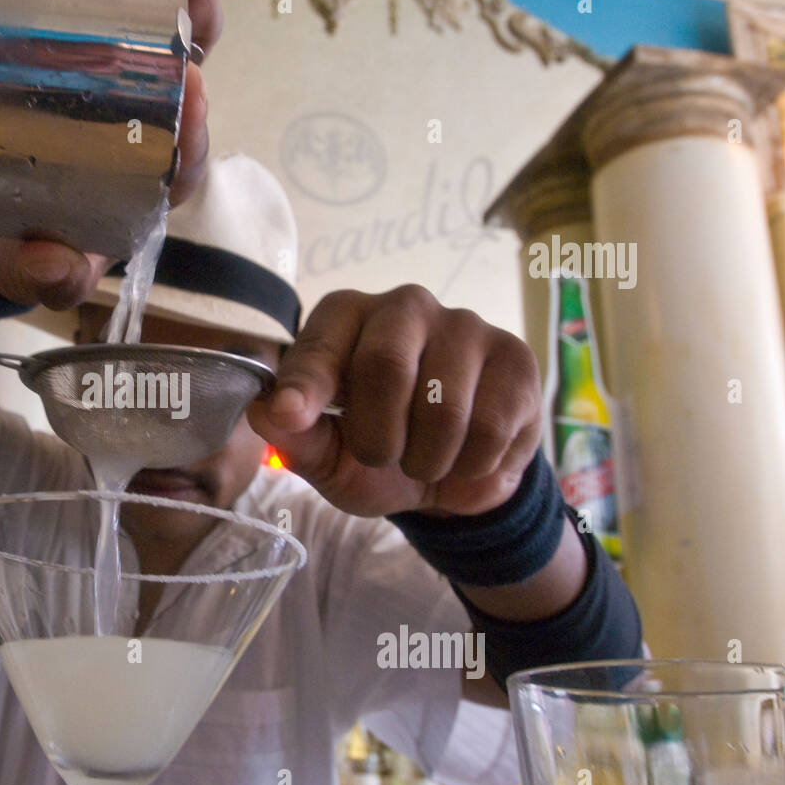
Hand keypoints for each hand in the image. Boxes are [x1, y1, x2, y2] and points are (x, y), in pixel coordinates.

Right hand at [0, 0, 219, 308]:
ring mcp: (118, 73)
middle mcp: (148, 119)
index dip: (194, 125)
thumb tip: (51, 268)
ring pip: (160, 16)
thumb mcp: (25, 268)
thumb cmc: (20, 245)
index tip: (192, 91)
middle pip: (191, 64)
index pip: (189, 155)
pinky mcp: (82, 39)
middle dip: (197, 17)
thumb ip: (45, 276)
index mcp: (150, 181)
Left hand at [247, 285, 543, 517]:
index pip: (321, 345)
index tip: (290, 415)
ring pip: (443, 408)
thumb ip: (296, 437)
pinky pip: (489, 427)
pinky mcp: (515, 357)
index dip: (304, 385)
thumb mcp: (327, 459)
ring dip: (426, 460)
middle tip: (381, 457)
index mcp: (346, 318)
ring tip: (425, 459)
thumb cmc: (379, 454)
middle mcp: (404, 305)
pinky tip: (466, 456)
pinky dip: (470, 465)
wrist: (454, 478)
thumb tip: (269, 411)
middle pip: (384, 365)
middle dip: (378, 438)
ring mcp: (465, 325)